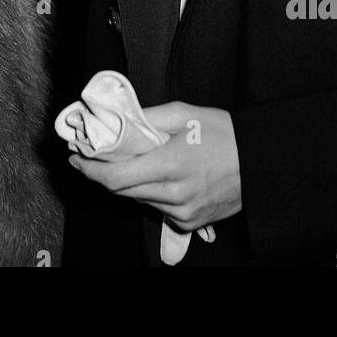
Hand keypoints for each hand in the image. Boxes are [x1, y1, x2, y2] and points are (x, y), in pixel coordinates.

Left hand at [68, 101, 241, 230]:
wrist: (260, 163)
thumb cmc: (224, 134)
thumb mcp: (184, 113)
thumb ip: (147, 117)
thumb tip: (116, 118)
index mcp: (170, 164)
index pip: (115, 178)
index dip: (90, 169)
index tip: (76, 157)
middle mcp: (173, 194)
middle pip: (121, 191)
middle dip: (104, 173)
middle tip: (94, 156)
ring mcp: (182, 212)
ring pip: (138, 200)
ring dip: (128, 183)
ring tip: (132, 162)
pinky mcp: (190, 223)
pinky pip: (157, 209)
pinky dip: (149, 194)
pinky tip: (156, 176)